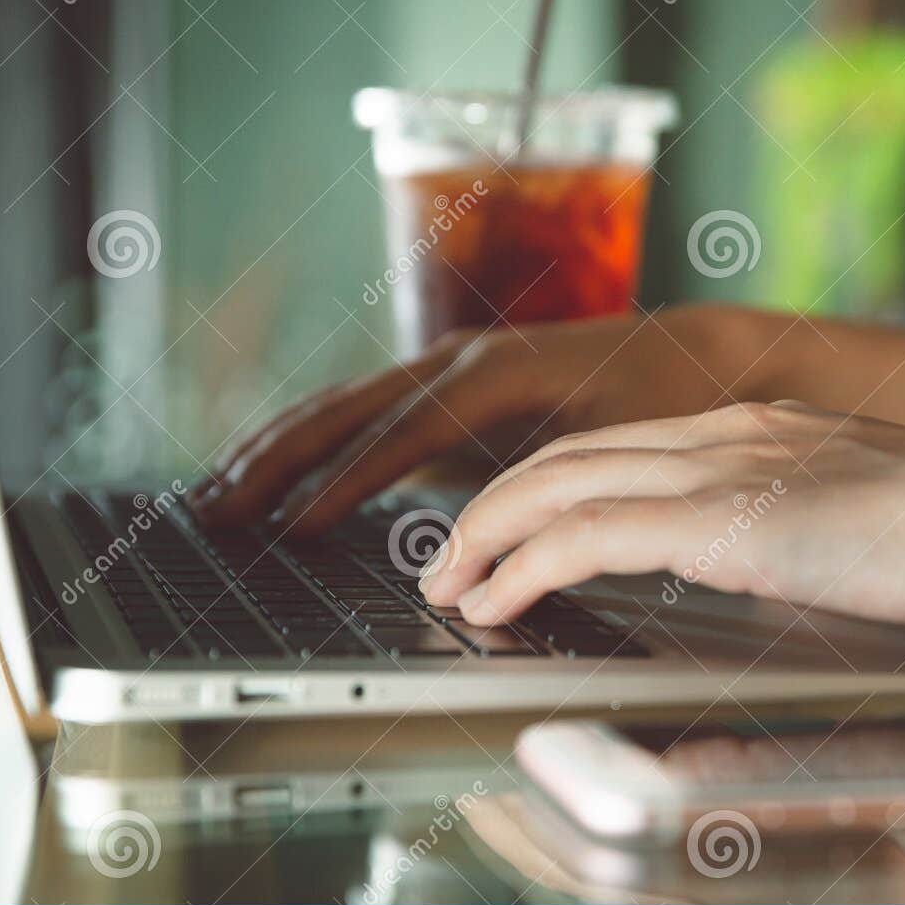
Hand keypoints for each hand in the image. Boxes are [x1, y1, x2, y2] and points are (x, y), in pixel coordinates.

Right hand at [190, 304, 784, 531]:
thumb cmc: (659, 401)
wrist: (694, 355)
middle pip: (343, 411)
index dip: (342, 485)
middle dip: (273, 462)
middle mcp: (458, 361)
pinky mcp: (447, 390)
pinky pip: (364, 414)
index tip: (290, 531)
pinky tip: (279, 475)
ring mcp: (447, 369)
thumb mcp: (610, 447)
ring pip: (341, 407)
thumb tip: (476, 549)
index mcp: (494, 372)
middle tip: (211, 514)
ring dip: (276, 449)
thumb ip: (541, 491)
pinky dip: (313, 443)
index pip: (398, 435)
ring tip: (215, 493)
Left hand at [418, 402, 904, 679]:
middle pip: (563, 456)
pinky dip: (523, 565)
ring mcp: (726, 468)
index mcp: (756, 430)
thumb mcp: (861, 522)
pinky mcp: (731, 520)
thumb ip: (794, 530)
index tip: (504, 532)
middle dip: (488, 509)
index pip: (612, 447)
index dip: (541, 488)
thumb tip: (755, 567)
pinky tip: (496, 601)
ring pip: (555, 487)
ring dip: (485, 539)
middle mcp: (726, 432)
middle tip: (449, 560)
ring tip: (451, 586)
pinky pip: (588, 534)